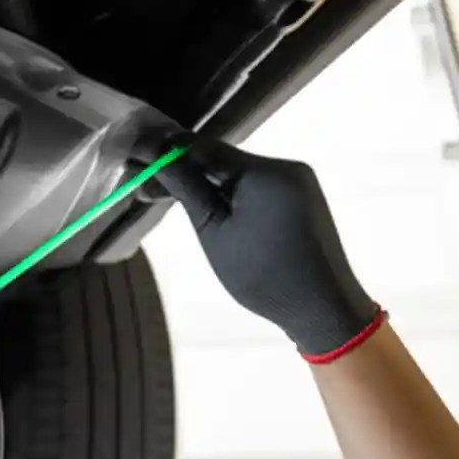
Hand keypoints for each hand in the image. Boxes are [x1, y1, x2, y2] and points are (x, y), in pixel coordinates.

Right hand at [151, 135, 380, 359]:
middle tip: (143, 187)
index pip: (204, 148)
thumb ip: (186, 188)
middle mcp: (285, 167)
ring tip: (168, 199)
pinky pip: (255, 186)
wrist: (323, 310)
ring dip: (203, 184)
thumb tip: (158, 154)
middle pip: (220, 160)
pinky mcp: (300, 197)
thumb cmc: (264, 277)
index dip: (166, 150)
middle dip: (182, 171)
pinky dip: (228, 195)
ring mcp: (297, 181)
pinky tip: (206, 208)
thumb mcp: (214, 232)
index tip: (134, 156)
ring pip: (236, 174)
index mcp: (265, 172)